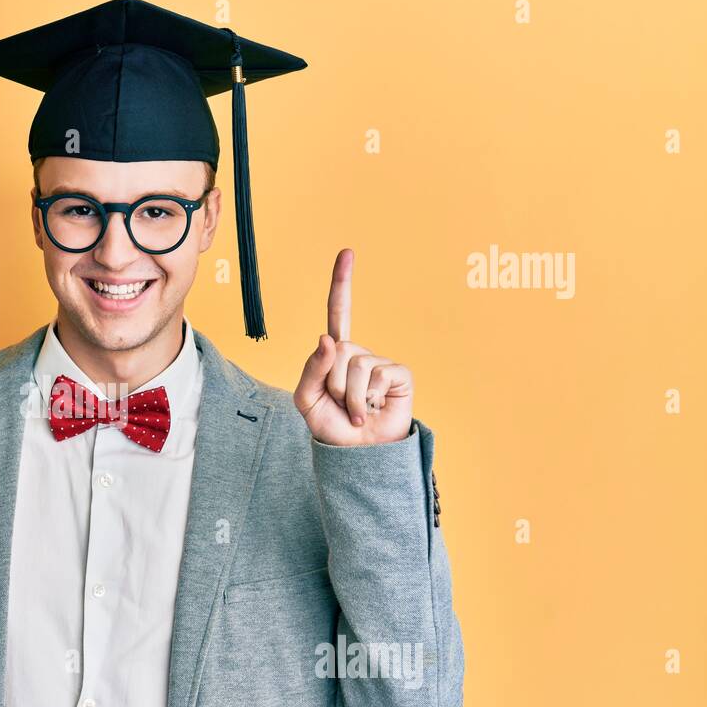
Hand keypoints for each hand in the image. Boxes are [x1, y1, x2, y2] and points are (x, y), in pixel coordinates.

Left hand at [293, 249, 413, 445]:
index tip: (348, 252)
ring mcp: (380, 362)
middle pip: (335, 351)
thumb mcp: (307, 401)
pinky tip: (373, 409)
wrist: (359, 455)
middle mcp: (358, 353)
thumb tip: (327, 339)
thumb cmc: (333, 427)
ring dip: (348, 397)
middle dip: (330, 384)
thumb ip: (311, 370)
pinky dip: (367, 399)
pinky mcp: (399, 374)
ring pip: (353, 365)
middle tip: (341, 405)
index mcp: (335, 354)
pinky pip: (374, 375)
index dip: (342, 283)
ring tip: (356, 410)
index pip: (338, 313)